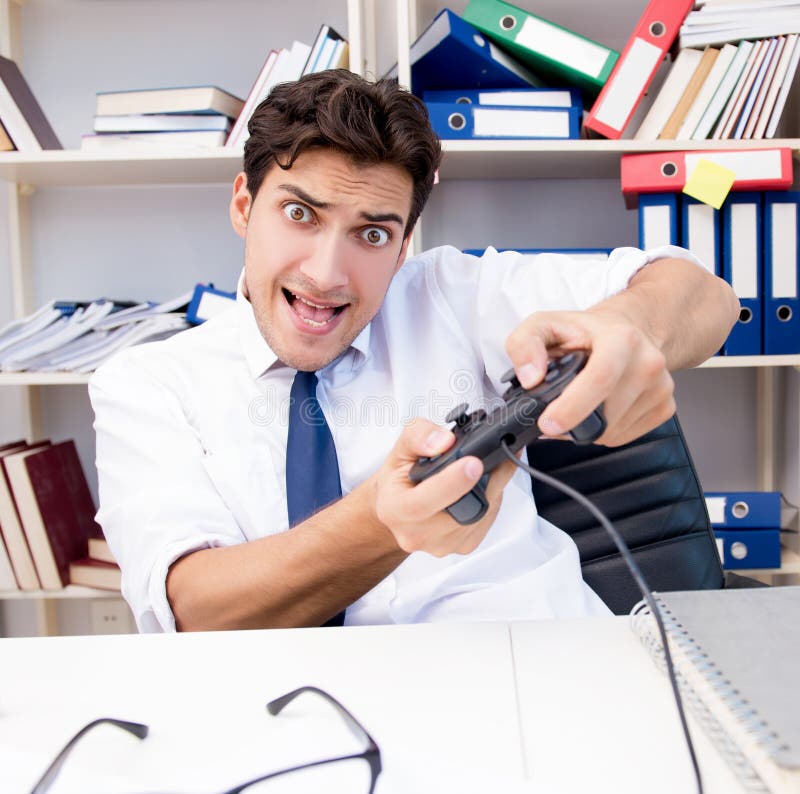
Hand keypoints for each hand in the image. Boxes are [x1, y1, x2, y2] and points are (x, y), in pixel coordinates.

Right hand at [368, 417, 517, 556]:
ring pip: (482, 514)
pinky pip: (488, 521)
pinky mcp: (464, 546)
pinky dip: (491, 499)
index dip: (452, 483)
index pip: (424, 502)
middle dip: (486, 479)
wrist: (399, 508)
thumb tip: (444, 441)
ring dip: (493, 486)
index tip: (473, 463)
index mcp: (396, 509)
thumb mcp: (400, 449)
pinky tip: (481, 486)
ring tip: (485, 466)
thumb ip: (419, 436)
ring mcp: (443, 545)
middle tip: (497, 452)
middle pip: (463, 509)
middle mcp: (418, 534)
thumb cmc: (399, 480)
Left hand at [505, 308, 675, 446]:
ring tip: (577, 403)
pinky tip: (596, 410)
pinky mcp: (665, 407)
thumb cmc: (584, 331)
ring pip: (612, 431)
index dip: (572, 407)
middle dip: (571, 420)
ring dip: (586, 428)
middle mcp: (648, 362)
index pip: (600, 378)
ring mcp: (660, 387)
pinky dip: (602, 432)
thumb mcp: (543, 325)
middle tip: (554, 410)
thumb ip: (524, 345)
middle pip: (605, 413)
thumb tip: (529, 377)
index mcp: (621, 338)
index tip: (548, 424)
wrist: (627, 330)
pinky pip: (623, 437)